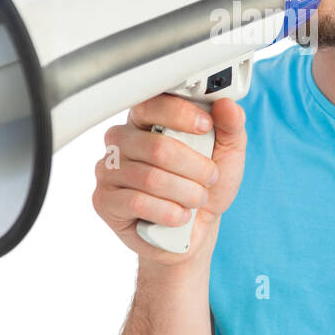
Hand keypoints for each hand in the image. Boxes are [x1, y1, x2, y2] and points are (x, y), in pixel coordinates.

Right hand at [92, 93, 246, 266]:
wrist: (196, 230)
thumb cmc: (204, 185)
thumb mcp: (227, 153)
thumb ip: (230, 126)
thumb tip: (227, 105)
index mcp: (145, 120)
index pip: (151, 104)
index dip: (180, 114)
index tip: (205, 126)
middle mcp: (121, 141)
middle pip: (156, 147)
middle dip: (194, 167)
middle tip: (210, 177)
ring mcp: (108, 171)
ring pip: (150, 178)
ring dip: (186, 193)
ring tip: (196, 199)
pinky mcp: (105, 201)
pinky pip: (138, 203)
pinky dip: (169, 212)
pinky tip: (180, 215)